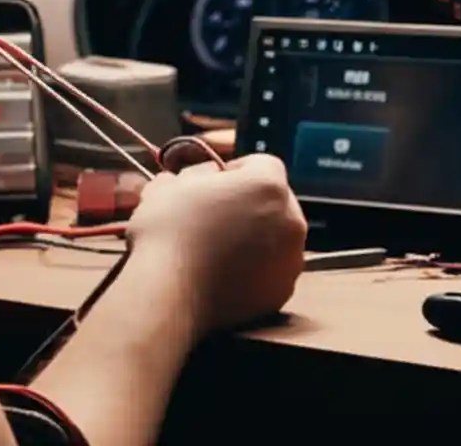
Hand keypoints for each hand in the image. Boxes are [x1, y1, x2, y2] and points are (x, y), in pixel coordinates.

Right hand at [125, 154, 307, 334]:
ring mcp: (290, 259)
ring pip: (276, 237)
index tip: (213, 184)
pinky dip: (254, 269)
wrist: (170, 297)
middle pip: (274, 201)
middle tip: (216, 217)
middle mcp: (291, 220)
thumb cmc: (169, 233)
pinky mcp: (282, 291)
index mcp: (268, 185)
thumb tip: (208, 177)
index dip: (235, 171)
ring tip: (218, 249)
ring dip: (254, 237)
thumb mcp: (171, 185)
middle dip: (249, 204)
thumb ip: (198, 172)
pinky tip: (225, 275)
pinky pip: (271, 270)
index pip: (261, 164)